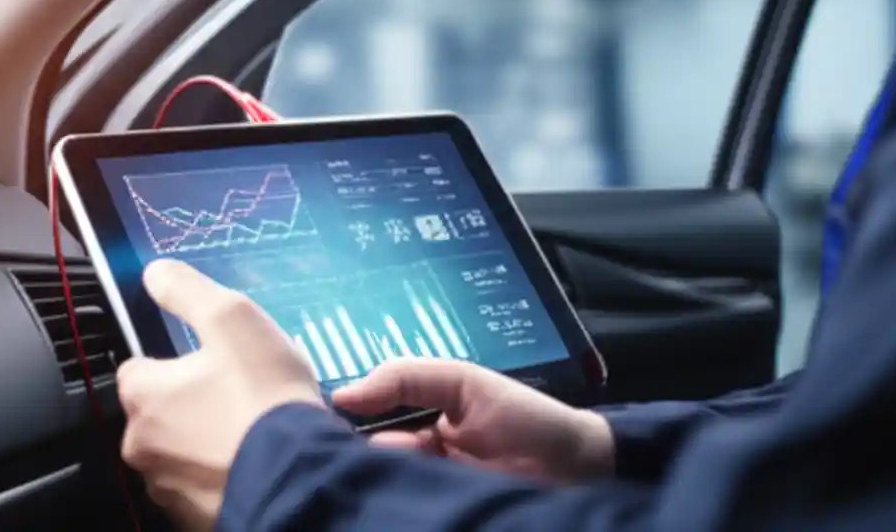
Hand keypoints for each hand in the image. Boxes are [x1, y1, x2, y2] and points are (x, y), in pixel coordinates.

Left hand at [117, 260, 322, 530]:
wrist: (298, 477)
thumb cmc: (263, 396)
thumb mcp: (232, 319)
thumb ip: (188, 291)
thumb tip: (155, 272)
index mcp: (143, 394)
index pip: (137, 367)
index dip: (174, 361)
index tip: (208, 363)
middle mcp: (142, 445)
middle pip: (157, 413)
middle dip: (189, 404)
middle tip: (237, 396)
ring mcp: (167, 487)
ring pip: (178, 452)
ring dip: (204, 442)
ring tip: (250, 430)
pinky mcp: (195, 517)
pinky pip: (201, 486)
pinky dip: (221, 473)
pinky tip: (253, 461)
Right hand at [332, 358, 613, 484]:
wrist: (584, 469)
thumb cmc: (527, 420)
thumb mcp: (464, 383)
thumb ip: (405, 377)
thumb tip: (342, 394)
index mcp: (419, 431)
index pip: (364, 431)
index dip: (338, 429)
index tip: (311, 428)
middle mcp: (418, 468)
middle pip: (367, 466)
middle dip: (350, 461)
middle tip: (328, 459)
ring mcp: (430, 497)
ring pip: (383, 491)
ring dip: (372, 484)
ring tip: (360, 479)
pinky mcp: (440, 516)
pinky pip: (406, 512)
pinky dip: (395, 508)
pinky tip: (383, 500)